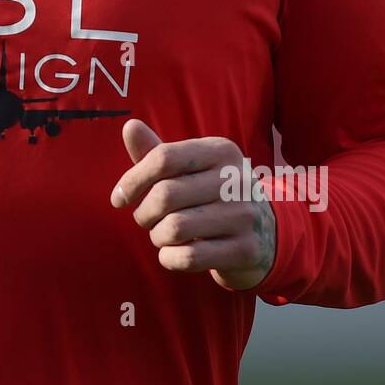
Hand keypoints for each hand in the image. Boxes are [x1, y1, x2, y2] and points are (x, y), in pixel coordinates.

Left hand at [111, 119, 276, 290]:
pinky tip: (172, 253)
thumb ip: (156, 152)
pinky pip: (189, 257)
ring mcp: (244, 215)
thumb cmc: (211, 196)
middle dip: (143, 213)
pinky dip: (169, 258)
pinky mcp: (246, 250)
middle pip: (165, 194)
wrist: (266, 235)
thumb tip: (129, 126)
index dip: (132, 180)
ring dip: (156, 237)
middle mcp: (236, 179)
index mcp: (221, 151)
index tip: (119, 198)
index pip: (163, 157)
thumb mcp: (189, 170)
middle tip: (145, 220)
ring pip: (174, 228)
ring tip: (162, 235)